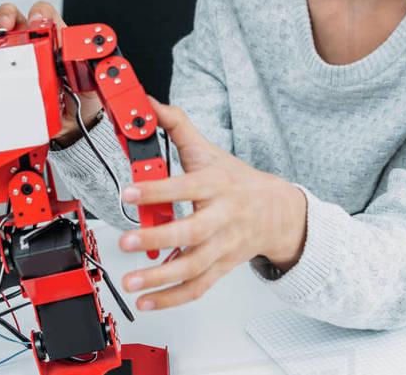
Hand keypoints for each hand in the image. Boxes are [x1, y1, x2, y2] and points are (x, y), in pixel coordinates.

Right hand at [0, 0, 102, 145]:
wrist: (68, 127)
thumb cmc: (78, 99)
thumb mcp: (88, 81)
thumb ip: (87, 66)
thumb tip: (86, 55)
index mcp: (53, 38)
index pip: (43, 14)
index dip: (37, 13)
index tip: (35, 22)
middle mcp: (31, 42)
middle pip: (13, 16)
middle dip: (5, 16)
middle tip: (4, 28)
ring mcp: (12, 55)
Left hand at [117, 96, 307, 310]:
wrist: (279, 212)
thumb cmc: (237, 181)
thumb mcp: (209, 150)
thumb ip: (177, 125)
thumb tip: (149, 103)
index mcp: (216, 185)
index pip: (186, 186)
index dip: (158, 190)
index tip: (130, 192)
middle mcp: (221, 217)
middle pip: (191, 232)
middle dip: (157, 237)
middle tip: (126, 241)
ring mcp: (223, 246)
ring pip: (194, 266)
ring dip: (161, 278)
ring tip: (132, 282)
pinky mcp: (222, 267)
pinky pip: (198, 287)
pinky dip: (173, 298)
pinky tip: (148, 301)